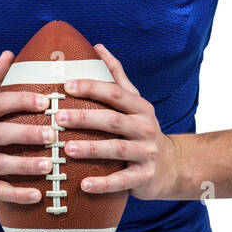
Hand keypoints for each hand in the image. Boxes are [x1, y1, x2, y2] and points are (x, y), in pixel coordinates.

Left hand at [55, 43, 179, 200]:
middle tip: (58, 118)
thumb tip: (98, 46)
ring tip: (67, 150)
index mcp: (139, 107)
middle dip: (85, 118)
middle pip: (113, 120)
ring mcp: (146, 153)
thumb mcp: (135, 101)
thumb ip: (117, 75)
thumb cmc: (142, 129)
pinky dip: (104, 183)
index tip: (66, 85)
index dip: (92, 87)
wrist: (173, 166)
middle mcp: (145, 127)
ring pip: (117, 149)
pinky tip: (84, 185)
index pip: (115, 93)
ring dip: (91, 149)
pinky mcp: (144, 177)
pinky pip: (122, 181)